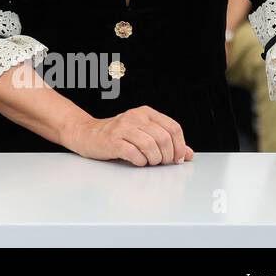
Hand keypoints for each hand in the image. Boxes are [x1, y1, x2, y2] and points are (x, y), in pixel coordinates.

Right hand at [62, 106, 192, 165]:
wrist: (87, 134)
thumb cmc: (118, 136)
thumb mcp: (144, 134)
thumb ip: (166, 142)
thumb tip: (188, 155)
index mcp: (146, 113)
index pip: (173, 127)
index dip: (180, 146)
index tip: (178, 158)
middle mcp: (135, 117)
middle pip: (164, 138)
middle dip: (167, 156)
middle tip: (162, 163)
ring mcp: (123, 127)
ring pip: (151, 146)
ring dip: (154, 160)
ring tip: (149, 162)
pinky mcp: (113, 140)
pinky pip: (134, 154)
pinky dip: (140, 161)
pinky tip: (137, 161)